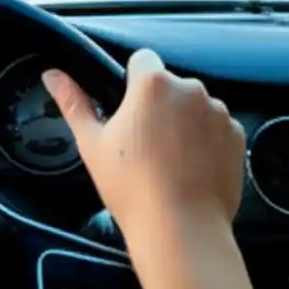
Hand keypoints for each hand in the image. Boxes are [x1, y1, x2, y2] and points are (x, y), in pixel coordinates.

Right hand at [42, 49, 250, 288]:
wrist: (180, 229)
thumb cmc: (132, 187)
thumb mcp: (92, 144)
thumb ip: (73, 102)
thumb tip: (52, 75)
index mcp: (153, 84)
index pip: (142, 60)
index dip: (132, 82)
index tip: (128, 112)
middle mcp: (190, 89)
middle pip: (169, 85)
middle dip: (158, 105)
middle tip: (144, 143)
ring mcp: (217, 112)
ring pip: (194, 106)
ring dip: (184, 122)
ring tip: (169, 160)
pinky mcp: (236, 135)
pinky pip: (217, 128)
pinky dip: (206, 141)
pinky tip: (191, 168)